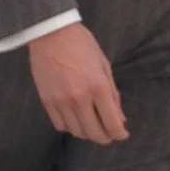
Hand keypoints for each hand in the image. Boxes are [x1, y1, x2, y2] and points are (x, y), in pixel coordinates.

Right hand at [29, 20, 124, 142]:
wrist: (51, 32)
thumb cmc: (81, 44)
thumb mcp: (104, 65)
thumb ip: (113, 94)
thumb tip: (121, 119)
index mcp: (98, 87)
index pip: (112, 124)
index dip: (120, 134)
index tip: (122, 134)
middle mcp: (79, 98)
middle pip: (95, 133)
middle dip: (105, 137)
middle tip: (109, 134)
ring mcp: (61, 101)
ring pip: (77, 132)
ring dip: (88, 133)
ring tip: (92, 125)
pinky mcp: (47, 101)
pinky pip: (60, 125)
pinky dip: (70, 127)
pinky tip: (75, 119)